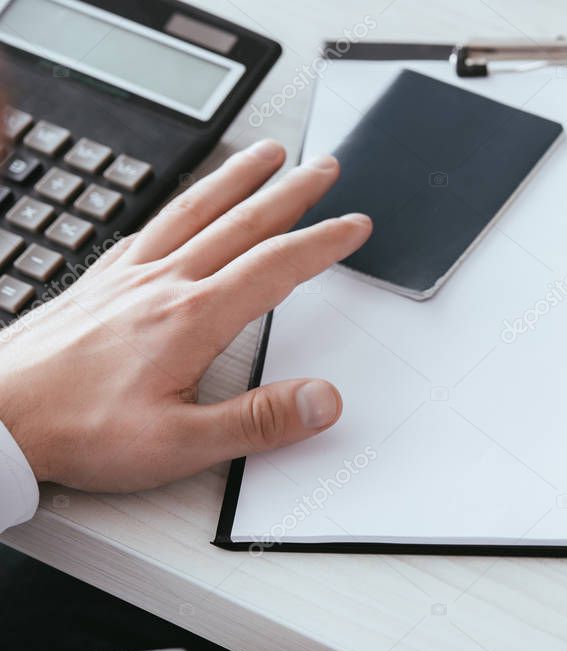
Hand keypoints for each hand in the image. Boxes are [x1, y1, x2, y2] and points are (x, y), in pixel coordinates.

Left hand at [0, 140, 370, 491]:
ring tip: (265, 154)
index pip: (275, 266)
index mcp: (192, 318)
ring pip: (195, 209)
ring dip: (237, 178)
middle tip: (322, 168)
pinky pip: (151, 225)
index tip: (353, 225)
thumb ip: (258, 421)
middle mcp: (163, 283)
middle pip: (241, 221)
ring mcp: (128, 276)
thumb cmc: (77, 430)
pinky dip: (181, 203)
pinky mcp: (99, 281)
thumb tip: (322, 400)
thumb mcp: (180, 444)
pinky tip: (184, 204)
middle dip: (292, 191)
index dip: (322, 242)